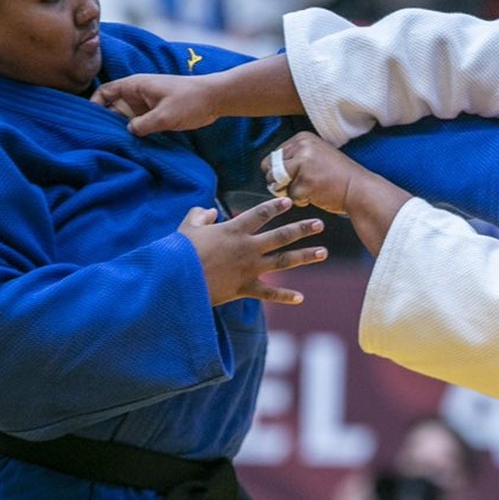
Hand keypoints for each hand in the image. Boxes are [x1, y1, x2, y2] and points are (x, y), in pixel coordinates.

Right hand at [92, 73, 220, 136]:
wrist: (215, 99)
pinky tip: (131, 147)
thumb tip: (127, 132)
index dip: (94, 104)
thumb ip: (143, 125)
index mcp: (135, 86)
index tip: (89, 122)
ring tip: (113, 146)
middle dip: (107, 122)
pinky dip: (135, 134)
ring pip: (126, 118)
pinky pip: (140, 125)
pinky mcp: (156, 115)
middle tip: (99, 140)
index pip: (106, 92)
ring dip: (122, 130)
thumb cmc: (190, 100)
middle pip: (113, 107)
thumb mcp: (165, 115)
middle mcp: (137, 95)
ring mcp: (146, 106)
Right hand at [178, 198, 326, 305]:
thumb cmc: (178, 252)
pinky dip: (285, 296)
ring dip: (305, 256)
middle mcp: (247, 247)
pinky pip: (269, 293)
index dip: (275, 206)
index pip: (260, 213)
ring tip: (323, 252)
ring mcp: (249, 269)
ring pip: (284, 261)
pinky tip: (301, 298)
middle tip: (320, 224)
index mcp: (233, 230)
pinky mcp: (245, 288)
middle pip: (282, 236)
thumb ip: (200, 216)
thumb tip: (210, 211)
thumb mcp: (187, 228)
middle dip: (302, 229)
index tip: (289, 202)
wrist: (175, 281)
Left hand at [262, 132, 379, 214]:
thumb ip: (295, 157)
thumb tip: (269, 171)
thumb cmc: (340, 177)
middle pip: (270, 168)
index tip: (300, 175)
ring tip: (310, 188)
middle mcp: (301, 147)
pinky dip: (301, 200)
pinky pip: (290, 196)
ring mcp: (303, 164)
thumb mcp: (317, 156)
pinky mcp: (305, 182)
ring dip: (290, 191)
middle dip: (280, 182)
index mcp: (303, 138)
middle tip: (300, 185)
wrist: (360, 190)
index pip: (273, 156)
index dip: (281, 171)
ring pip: (277, 183)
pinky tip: (317, 195)